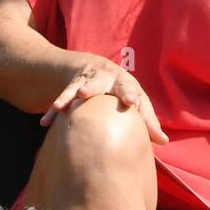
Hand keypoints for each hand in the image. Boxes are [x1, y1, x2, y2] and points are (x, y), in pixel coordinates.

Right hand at [41, 55, 168, 142]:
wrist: (94, 68)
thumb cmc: (123, 90)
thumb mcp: (137, 100)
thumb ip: (148, 121)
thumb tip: (164, 142)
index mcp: (124, 82)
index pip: (129, 87)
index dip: (130, 94)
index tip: (131, 102)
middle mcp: (104, 79)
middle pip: (99, 82)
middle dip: (92, 87)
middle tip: (85, 93)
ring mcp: (85, 82)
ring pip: (75, 88)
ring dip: (67, 97)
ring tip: (58, 107)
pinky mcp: (70, 88)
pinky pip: (61, 100)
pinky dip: (53, 111)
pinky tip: (45, 123)